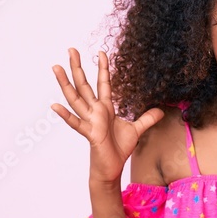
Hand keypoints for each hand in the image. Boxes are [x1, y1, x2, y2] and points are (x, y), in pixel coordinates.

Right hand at [51, 47, 163, 184]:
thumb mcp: (136, 130)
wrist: (111, 168)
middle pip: (84, 85)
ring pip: (75, 98)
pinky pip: (76, 123)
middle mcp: (95, 112)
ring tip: (56, 67)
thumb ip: (147, 119)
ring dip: (65, 83)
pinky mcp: (90, 134)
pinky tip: (54, 106)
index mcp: (105, 108)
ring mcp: (90, 121)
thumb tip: (161, 110)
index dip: (103, 68)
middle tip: (71, 49)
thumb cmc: (118, 149)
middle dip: (78, 67)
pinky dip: (65, 115)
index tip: (101, 52)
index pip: (103, 84)